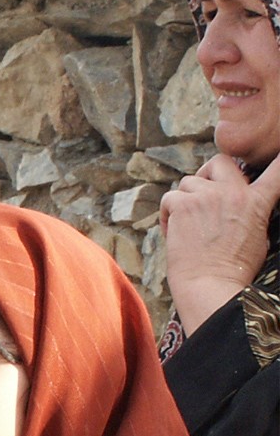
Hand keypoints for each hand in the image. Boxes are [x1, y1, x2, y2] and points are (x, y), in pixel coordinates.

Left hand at [159, 153, 278, 334]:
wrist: (211, 284)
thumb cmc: (233, 269)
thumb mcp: (258, 236)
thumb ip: (250, 213)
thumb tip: (243, 207)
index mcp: (257, 202)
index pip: (277, 170)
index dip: (279, 159)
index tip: (279, 151)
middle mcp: (233, 193)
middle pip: (220, 161)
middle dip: (209, 172)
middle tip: (203, 190)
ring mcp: (206, 196)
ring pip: (188, 182)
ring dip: (185, 199)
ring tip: (187, 224)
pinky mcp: (182, 204)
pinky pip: (169, 197)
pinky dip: (168, 214)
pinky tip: (173, 231)